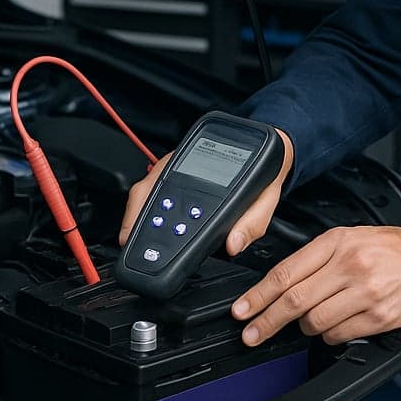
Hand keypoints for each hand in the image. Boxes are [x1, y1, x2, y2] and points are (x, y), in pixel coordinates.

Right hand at [118, 126, 293, 254]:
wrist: (270, 152)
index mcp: (206, 161)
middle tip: (130, 247)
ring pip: (149, 192)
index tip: (140, 233)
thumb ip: (252, 221)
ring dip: (139, 219)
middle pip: (151, 189)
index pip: (168, 184)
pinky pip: (157, 194)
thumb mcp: (267, 196)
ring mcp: (179, 168)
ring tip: (133, 246)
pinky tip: (147, 234)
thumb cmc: (265, 172)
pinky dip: (148, 215)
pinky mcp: (178, 176)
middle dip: (138, 220)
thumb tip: (233, 244)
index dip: (149, 211)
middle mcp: (186, 161)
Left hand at [230, 224, 400, 346]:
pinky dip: (329, 335)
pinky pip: (338, 335)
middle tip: (250, 334)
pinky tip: (335, 326)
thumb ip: (318, 257)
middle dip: (266, 321)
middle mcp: (351, 265)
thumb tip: (282, 284)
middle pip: (294, 301)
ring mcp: (366, 293)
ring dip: (304, 328)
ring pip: (314, 322)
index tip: (242, 310)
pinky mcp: (379, 317)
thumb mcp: (353, 237)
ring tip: (309, 323)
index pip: (287, 272)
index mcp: (339, 242)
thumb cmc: (395, 248)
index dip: (258, 295)